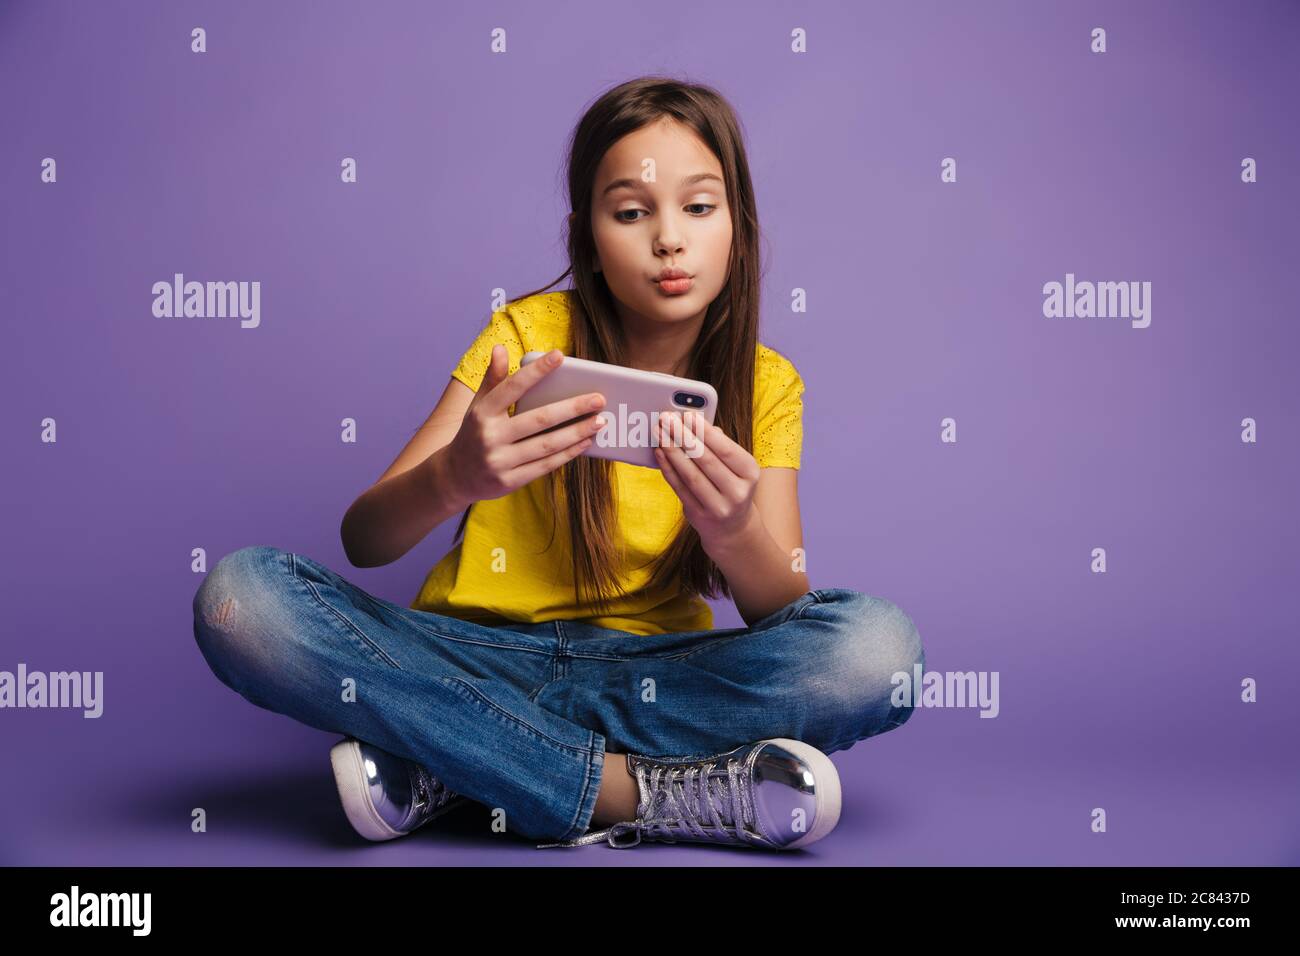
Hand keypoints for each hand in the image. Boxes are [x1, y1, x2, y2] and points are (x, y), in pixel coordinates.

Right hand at [443, 345, 605, 501]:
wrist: (455, 476)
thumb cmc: (474, 433)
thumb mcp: (478, 405)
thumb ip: (492, 379)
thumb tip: (500, 348)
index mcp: (483, 413)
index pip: (513, 387)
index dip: (537, 370)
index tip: (560, 356)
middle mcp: (490, 436)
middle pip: (539, 419)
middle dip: (572, 408)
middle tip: (599, 398)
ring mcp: (500, 461)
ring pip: (547, 445)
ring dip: (577, 432)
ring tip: (600, 421)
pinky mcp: (510, 481)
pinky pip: (545, 465)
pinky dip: (568, 453)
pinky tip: (585, 441)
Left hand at [653, 409, 761, 545]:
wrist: (732, 527)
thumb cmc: (731, 485)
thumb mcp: (736, 466)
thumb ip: (719, 445)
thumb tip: (696, 423)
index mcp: (750, 474)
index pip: (726, 449)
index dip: (705, 431)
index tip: (688, 414)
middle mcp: (737, 492)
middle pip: (706, 460)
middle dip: (683, 436)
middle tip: (666, 418)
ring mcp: (718, 507)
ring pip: (690, 474)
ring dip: (672, 451)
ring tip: (659, 432)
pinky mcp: (699, 515)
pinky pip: (679, 488)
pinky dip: (667, 468)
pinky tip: (659, 452)